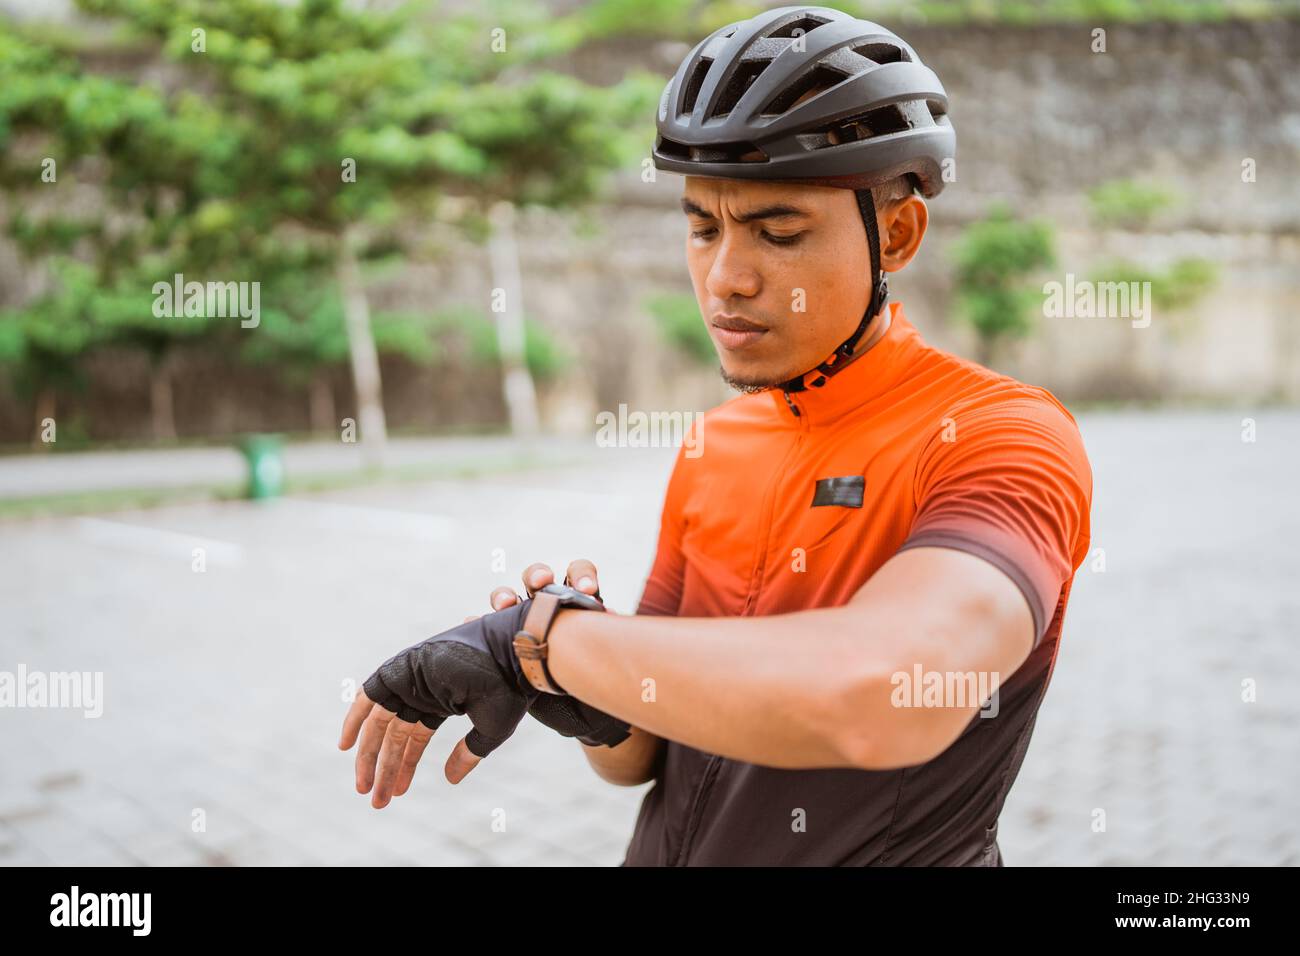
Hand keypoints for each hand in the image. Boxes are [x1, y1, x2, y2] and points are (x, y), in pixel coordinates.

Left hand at [338, 601, 536, 807]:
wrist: (513, 654)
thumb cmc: (510, 689)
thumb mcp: (490, 729)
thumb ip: (469, 753)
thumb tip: (450, 780)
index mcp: (444, 701)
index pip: (416, 737)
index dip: (405, 765)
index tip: (397, 792)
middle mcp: (423, 690)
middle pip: (394, 734)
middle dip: (384, 768)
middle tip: (376, 800)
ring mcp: (412, 679)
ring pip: (381, 722)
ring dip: (369, 754)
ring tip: (364, 787)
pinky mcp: (401, 669)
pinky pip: (370, 695)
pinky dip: (355, 717)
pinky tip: (347, 745)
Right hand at [487, 561, 630, 748]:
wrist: (583, 710)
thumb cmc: (599, 675)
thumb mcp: (606, 656)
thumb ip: (606, 635)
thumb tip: (613, 616)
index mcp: (577, 600)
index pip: (578, 572)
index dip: (581, 575)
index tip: (588, 590)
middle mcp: (547, 605)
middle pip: (537, 577)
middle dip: (537, 575)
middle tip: (542, 582)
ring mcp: (521, 621)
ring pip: (507, 597)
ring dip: (504, 595)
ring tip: (504, 604)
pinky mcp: (501, 641)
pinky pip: (484, 626)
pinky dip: (477, 622)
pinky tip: (473, 621)